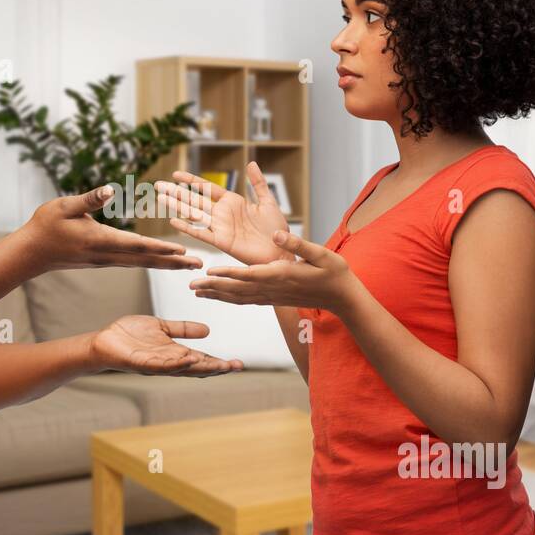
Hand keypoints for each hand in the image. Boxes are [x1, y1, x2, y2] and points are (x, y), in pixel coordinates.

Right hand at [19, 185, 202, 273]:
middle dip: (174, 262)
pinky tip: (163, 262)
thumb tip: (111, 189)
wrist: (31, 252)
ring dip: (167, 264)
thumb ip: (89, 199)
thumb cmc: (45, 225)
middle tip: (199, 265)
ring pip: (142, 263)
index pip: (136, 245)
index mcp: (100, 240)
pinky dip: (152, 262)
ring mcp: (106, 260)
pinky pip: (133, 263)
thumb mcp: (64, 206)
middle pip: (146, 260)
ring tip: (189, 266)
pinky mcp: (103, 261)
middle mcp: (107, 254)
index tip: (183, 250)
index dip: (160, 247)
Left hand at [88, 315, 243, 376]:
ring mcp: (157, 365)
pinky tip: (189, 359)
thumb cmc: (131, 335)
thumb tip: (207, 330)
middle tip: (237, 367)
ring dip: (202, 367)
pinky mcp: (142, 363)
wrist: (105, 340)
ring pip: (183, 368)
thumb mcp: (162, 328)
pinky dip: (176, 364)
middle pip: (197, 368)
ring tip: (220, 365)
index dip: (219, 362)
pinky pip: (162, 365)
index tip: (238, 363)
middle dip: (217, 368)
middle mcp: (169, 362)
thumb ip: (183, 329)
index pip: (201, 360)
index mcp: (175, 354)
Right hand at [154, 161, 291, 265]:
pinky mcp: (222, 241)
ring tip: (160, 198)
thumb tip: (251, 163)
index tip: (175, 174)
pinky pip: (201, 233)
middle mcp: (222, 214)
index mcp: (232, 202)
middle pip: (194, 200)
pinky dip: (188, 228)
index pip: (206, 188)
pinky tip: (174, 221)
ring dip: (177, 206)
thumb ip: (258, 183)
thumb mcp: (268, 202)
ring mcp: (220, 227)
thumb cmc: (276, 229)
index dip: (190, 181)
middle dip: (176, 192)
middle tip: (157, 185)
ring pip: (194, 214)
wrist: (281, 250)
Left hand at [189, 230, 361, 313]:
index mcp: (282, 276)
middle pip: (237, 290)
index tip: (209, 273)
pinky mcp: (273, 300)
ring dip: (217, 295)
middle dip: (213, 288)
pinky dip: (230, 299)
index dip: (228, 275)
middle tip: (191, 287)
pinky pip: (246, 301)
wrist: (342, 298)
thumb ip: (297, 243)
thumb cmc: (334, 273)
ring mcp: (272, 297)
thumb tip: (275, 233)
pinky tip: (220, 297)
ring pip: (239, 298)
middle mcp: (273, 289)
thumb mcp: (321, 253)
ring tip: (197, 293)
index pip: (250, 276)